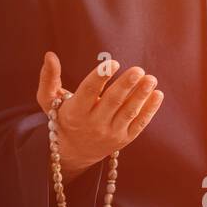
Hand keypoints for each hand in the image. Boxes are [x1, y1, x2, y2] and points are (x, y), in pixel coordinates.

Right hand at [37, 51, 163, 179]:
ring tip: (151, 79)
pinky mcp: (124, 139)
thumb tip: (50, 55)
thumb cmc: (63, 117)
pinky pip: (139, 124)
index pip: (88, 93)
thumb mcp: (49, 101)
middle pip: (112, 102)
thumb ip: (49, 78)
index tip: (112, 63)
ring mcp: (110, 133)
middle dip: (126, 85)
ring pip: (128, 113)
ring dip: (141, 95)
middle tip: (138, 69)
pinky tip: (157, 94)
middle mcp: (93, 124)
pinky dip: (149, 110)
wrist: (74, 151)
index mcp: (75, 112)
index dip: (100, 77)